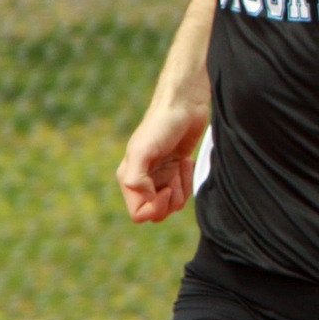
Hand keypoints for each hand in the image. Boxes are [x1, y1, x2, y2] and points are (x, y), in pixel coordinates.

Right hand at [115, 108, 204, 223]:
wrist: (184, 105)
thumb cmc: (161, 125)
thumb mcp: (143, 150)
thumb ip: (136, 178)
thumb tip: (148, 198)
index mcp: (129, 178)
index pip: (138, 214)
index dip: (155, 208)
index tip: (165, 189)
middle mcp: (143, 180)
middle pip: (157, 213)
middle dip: (171, 200)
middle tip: (176, 177)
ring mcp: (161, 177)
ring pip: (172, 205)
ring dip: (182, 189)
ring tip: (182, 165)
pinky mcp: (177, 171)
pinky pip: (183, 192)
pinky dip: (188, 181)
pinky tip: (187, 161)